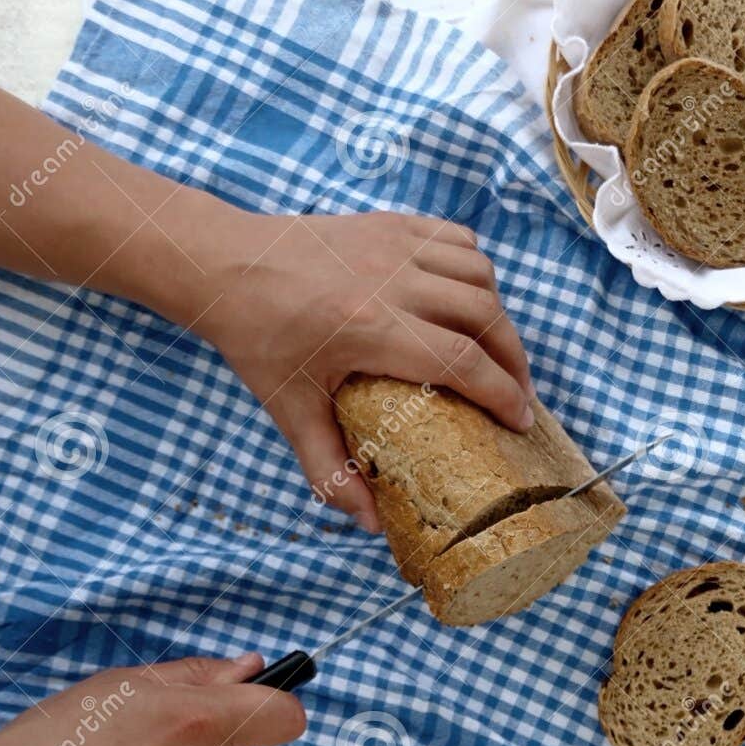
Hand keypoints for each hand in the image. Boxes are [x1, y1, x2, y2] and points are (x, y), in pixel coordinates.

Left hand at [171, 209, 534, 529]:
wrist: (224, 267)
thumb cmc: (257, 339)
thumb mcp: (290, 411)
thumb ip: (329, 470)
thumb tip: (370, 523)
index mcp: (369, 329)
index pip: (462, 363)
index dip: (503, 395)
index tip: (520, 421)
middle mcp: (391, 281)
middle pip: (485, 317)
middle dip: (515, 360)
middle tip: (519, 395)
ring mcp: (394, 244)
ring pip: (480, 275)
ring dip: (498, 315)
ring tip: (497, 351)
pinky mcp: (391, 222)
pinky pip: (458, 239)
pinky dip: (477, 269)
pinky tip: (470, 299)